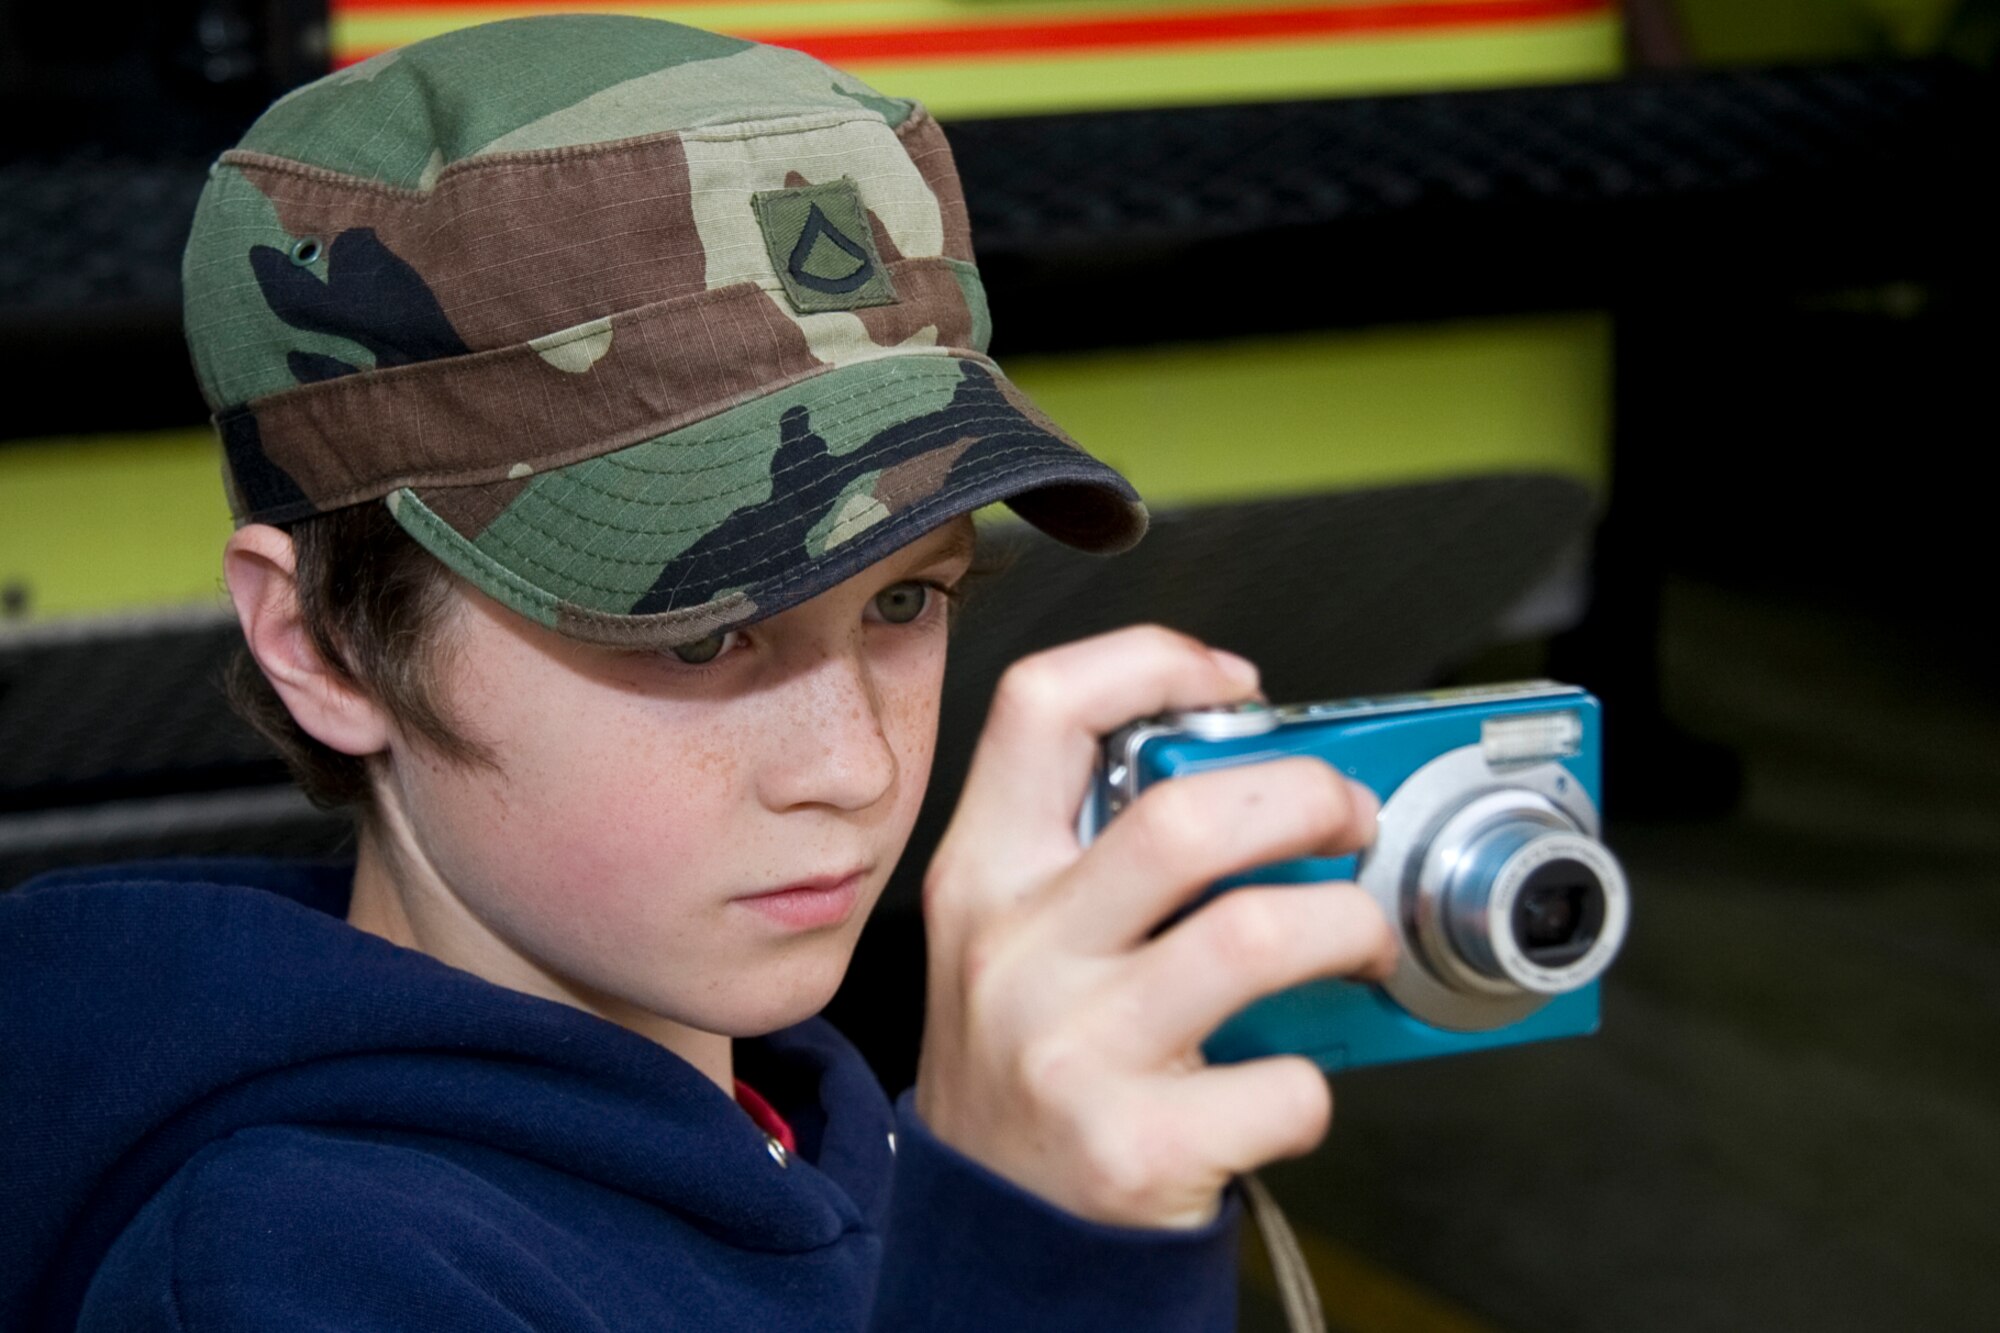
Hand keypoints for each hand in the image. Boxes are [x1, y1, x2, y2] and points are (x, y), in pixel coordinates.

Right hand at [914, 626, 1395, 1229]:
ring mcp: (1072, 1050)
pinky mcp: (1135, 1146)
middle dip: (1309, 794)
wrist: (991, 1237)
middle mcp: (1016, 952)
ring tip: (1356, 937)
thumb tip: (1262, 773)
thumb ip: (1094, 851)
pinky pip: (1284, 1084)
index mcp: (984, 875)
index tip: (1235, 682)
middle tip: (1349, 816)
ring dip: (1347, 924)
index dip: (1152, 660)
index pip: (1041, 706)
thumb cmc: (1028, 1065)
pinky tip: (1288, 1082)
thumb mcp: (1014, 937)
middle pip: (1186, 814)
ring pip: (1256, 934)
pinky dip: (1317, 1082)